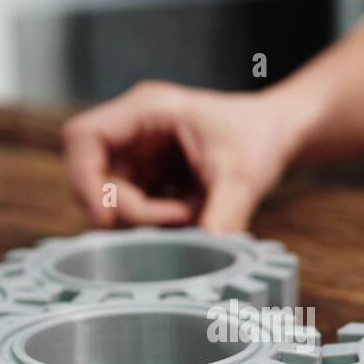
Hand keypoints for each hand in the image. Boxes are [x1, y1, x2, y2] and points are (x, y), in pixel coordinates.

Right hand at [63, 81, 298, 234]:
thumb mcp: (244, 176)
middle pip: (94, 178)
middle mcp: (134, 131)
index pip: (83, 138)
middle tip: (177, 218)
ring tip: (192, 210)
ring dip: (146, 219)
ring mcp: (139, 155)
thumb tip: (211, 253)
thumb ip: (224, 214)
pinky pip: (135, 208)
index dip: (84, 179)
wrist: (280, 133)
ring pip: (113, 199)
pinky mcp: (149, 178)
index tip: (108, 216)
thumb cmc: (261, 135)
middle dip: (129, 210)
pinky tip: (192, 212)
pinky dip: (158, 222)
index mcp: (146, 110)